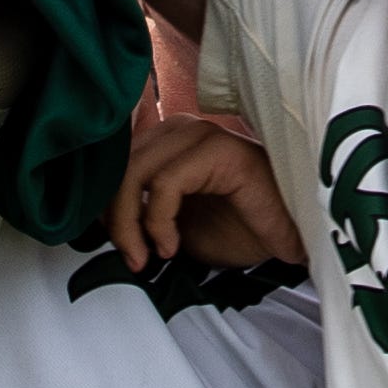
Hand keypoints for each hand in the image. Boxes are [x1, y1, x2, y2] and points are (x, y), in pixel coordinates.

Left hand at [109, 114, 301, 272]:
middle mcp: (182, 129)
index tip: (117, 245)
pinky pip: (165, 183)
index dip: (104, 206)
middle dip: (115, 219)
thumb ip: (139, 214)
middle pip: (119, 166)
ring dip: (131, 223)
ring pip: (135, 171)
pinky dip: (158, 220)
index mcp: (168, 140)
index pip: (114, 163)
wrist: (292, 238)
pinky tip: (171, 245)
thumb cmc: (240, 229)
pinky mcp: (219, 151)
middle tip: (131, 258)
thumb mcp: (176, 225)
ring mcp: (202, 136)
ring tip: (148, 255)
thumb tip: (96, 222)